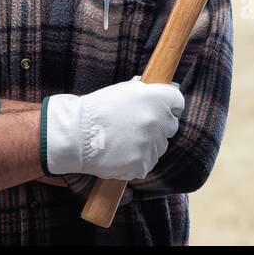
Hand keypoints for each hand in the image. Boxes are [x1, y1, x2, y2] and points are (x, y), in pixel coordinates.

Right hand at [43, 78, 185, 181]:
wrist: (75, 135)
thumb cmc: (97, 110)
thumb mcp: (124, 90)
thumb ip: (145, 91)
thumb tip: (159, 91)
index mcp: (156, 97)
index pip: (178, 102)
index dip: (169, 107)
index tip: (160, 111)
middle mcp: (158, 119)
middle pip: (171, 126)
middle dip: (158, 127)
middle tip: (136, 129)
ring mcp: (151, 143)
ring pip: (159, 147)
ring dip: (147, 145)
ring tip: (123, 142)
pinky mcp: (142, 164)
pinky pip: (146, 164)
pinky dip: (136, 162)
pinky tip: (120, 154)